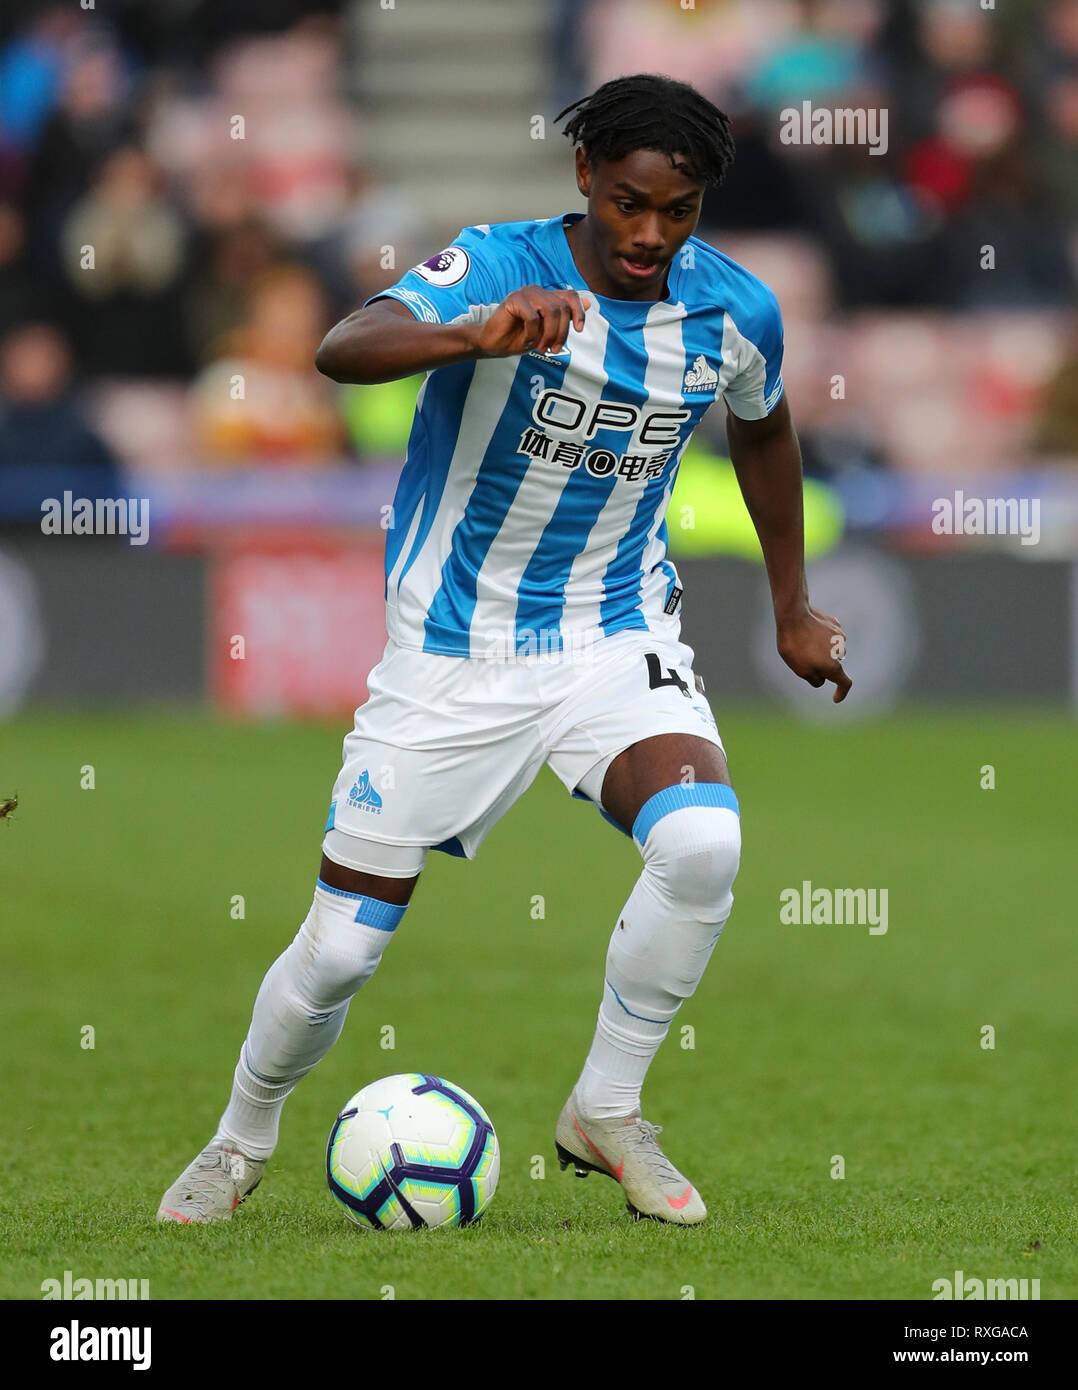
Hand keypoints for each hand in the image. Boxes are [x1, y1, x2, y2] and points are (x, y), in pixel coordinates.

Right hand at [474, 286, 588, 357]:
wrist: (494, 344)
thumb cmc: (519, 338)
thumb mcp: (547, 331)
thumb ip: (565, 318)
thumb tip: (589, 303)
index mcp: (546, 297)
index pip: (571, 296)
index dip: (578, 312)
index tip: (579, 330)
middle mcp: (538, 291)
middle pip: (562, 308)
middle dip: (562, 332)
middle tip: (553, 349)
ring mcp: (526, 293)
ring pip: (551, 311)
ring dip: (549, 334)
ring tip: (542, 347)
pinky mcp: (514, 299)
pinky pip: (533, 317)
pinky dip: (533, 333)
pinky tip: (527, 340)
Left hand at [776, 604, 851, 702]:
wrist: (794, 615)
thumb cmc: (795, 645)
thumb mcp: (800, 669)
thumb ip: (814, 679)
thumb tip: (822, 680)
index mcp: (833, 666)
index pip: (844, 683)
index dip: (841, 693)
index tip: (836, 698)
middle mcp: (841, 652)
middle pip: (834, 665)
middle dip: (822, 666)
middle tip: (803, 659)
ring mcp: (839, 636)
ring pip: (831, 650)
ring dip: (821, 650)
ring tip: (803, 643)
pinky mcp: (834, 624)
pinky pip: (829, 636)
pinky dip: (822, 637)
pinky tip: (808, 631)